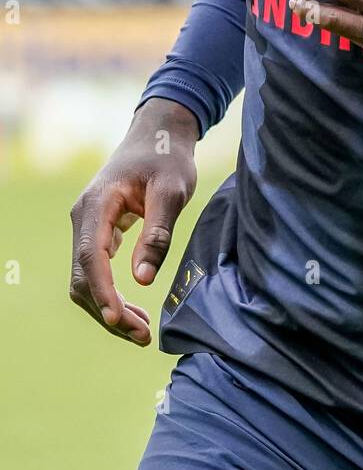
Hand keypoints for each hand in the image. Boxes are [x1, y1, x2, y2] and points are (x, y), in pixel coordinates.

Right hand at [68, 99, 197, 345]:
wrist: (159, 133)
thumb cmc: (168, 157)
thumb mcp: (172, 191)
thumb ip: (158, 233)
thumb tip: (142, 280)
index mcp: (97, 204)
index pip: (90, 257)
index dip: (102, 293)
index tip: (119, 321)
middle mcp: (84, 217)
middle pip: (83, 277)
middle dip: (107, 310)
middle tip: (142, 337)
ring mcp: (88, 225)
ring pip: (86, 278)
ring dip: (107, 307)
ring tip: (141, 332)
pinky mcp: (98, 231)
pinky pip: (94, 270)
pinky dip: (110, 294)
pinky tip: (134, 310)